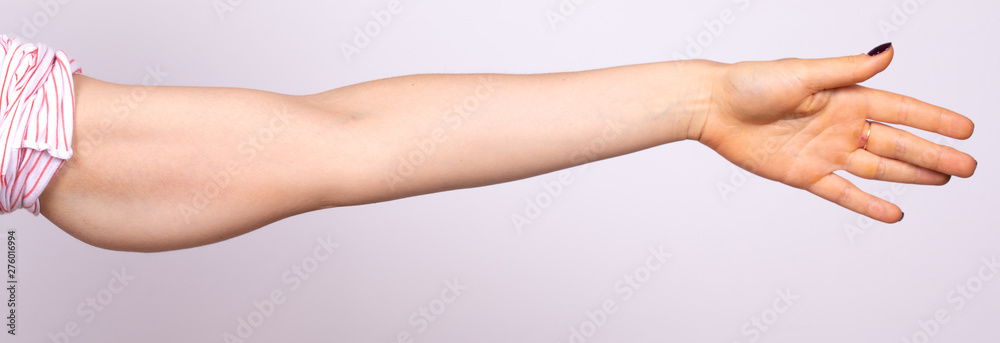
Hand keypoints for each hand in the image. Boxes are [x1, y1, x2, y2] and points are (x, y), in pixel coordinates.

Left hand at [696, 44, 976, 222]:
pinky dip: (868, 204)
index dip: (933, 119)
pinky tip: (894, 212)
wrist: (712, 108)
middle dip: (933, 154)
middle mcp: (840, 125)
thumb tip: (888, 52)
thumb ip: (847, 69)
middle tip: (968, 166)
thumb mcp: (803, 73)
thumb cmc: (751, 83)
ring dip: (911, 175)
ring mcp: (824, 151)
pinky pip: (842, 192)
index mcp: (845, 97)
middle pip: (896, 143)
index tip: (965, 129)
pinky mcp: (804, 174)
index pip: (900, 109)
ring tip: (944, 180)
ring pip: (877, 168)